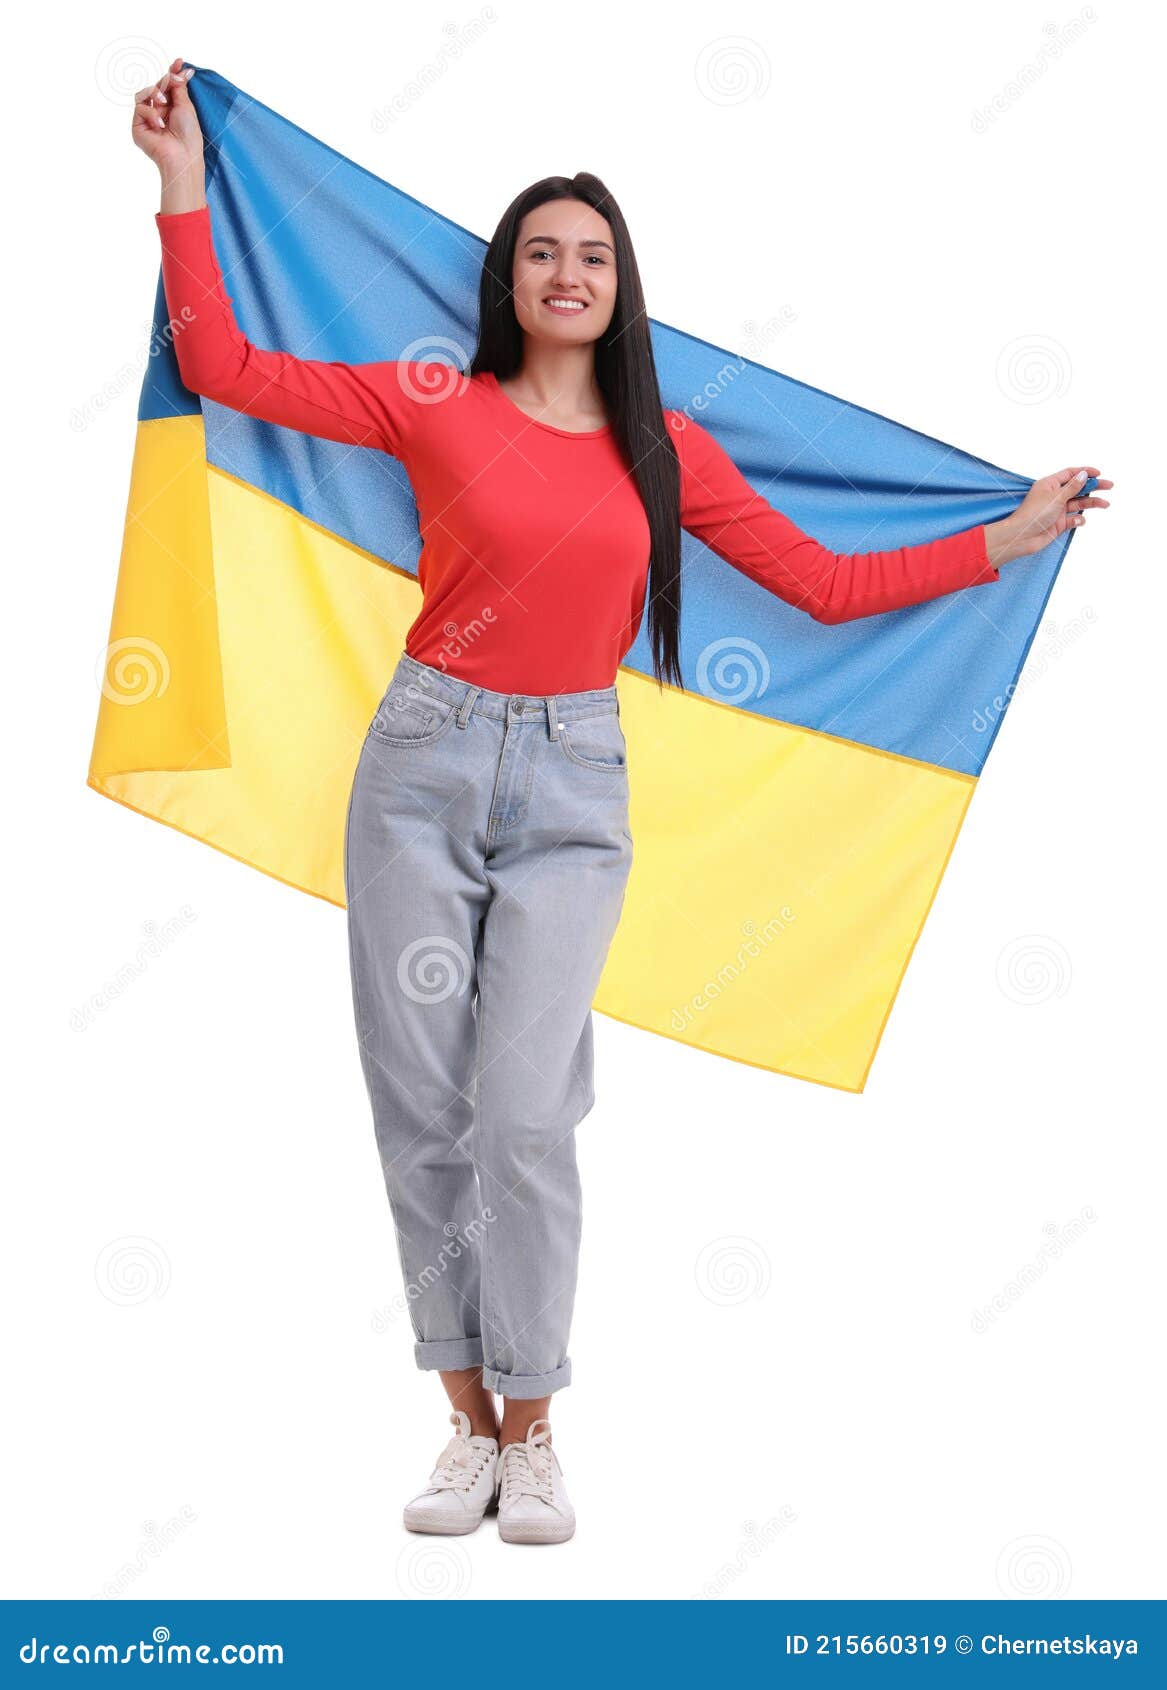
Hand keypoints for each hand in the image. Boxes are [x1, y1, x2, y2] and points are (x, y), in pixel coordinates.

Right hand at [132, 58, 202, 180]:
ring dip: (155, 93)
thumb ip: (179, 88)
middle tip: (174, 80)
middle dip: (165, 82)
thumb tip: (181, 70)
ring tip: (165, 103)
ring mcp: (148, 118)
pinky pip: (140, 107)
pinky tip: (160, 125)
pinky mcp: (138, 126)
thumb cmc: (189, 135)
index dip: (173, 73)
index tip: (180, 62)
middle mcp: (160, 112)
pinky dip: (151, 113)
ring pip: (144, 93)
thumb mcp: (186, 106)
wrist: (182, 156)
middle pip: (157, 86)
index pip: (169, 86)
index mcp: (173, 108)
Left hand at [987, 466, 1113, 565]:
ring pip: (1078, 503)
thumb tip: (1084, 474)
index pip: (1070, 474)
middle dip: (1093, 487)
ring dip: (1091, 503)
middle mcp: (1054, 496)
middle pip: (1077, 488)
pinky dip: (1078, 520)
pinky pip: (1073, 519)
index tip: (1099, 473)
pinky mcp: (1058, 524)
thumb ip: (1072, 487)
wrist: (1022, 538)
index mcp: (1049, 484)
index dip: (1085, 472)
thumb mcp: (1056, 497)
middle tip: (1109, 485)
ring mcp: (1056, 510)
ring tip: (1105, 504)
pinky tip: (1079, 521)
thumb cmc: (1034, 514)